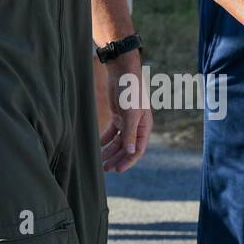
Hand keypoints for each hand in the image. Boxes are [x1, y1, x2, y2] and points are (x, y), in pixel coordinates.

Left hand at [101, 53, 151, 171]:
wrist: (122, 73)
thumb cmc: (131, 91)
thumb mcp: (131, 114)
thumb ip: (130, 133)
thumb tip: (130, 152)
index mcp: (145, 127)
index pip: (137, 150)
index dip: (128, 161)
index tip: (117, 170)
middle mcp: (137, 126)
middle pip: (126, 148)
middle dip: (117, 158)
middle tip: (106, 169)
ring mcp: (127, 121)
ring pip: (119, 141)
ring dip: (110, 151)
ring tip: (101, 161)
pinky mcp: (117, 116)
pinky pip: (112, 132)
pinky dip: (106, 139)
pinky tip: (99, 146)